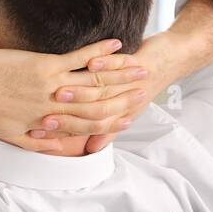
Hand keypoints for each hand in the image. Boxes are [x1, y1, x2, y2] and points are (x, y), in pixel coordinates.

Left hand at [0, 39, 151, 152]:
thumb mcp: (12, 135)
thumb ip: (36, 142)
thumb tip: (53, 147)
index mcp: (51, 122)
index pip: (89, 125)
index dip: (112, 122)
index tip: (128, 117)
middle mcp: (57, 106)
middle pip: (100, 104)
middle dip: (125, 96)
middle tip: (145, 88)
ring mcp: (54, 85)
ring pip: (96, 82)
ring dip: (121, 74)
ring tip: (139, 66)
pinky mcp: (46, 66)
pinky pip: (80, 58)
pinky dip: (99, 52)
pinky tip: (115, 45)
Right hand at [33, 32, 181, 152]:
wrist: (170, 61)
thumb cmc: (141, 86)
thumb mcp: (125, 112)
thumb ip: (104, 131)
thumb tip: (90, 150)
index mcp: (117, 115)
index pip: (86, 126)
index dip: (63, 129)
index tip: (41, 130)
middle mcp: (124, 103)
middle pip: (93, 110)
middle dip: (67, 114)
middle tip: (46, 115)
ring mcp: (130, 84)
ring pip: (105, 88)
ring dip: (83, 92)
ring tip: (63, 90)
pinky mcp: (138, 63)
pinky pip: (120, 63)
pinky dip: (105, 62)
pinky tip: (91, 62)